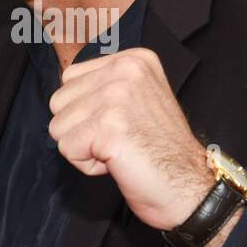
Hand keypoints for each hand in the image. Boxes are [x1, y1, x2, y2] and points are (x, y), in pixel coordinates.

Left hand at [47, 47, 214, 230]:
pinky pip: (67, 148)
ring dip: (83, 147)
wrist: (188, 186)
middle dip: (80, 128)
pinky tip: (117, 162)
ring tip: (119, 150)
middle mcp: (125, 70)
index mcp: (132, 59)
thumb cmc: (160, 150)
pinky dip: (87, 165)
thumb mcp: (138, 98)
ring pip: (58, 126)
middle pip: (59, 101)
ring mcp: (116, 97)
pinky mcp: (107, 127)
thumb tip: (63, 93)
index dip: (86, 110)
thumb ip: (103, 86)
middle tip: (119, 140)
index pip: (70, 77)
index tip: (120, 123)